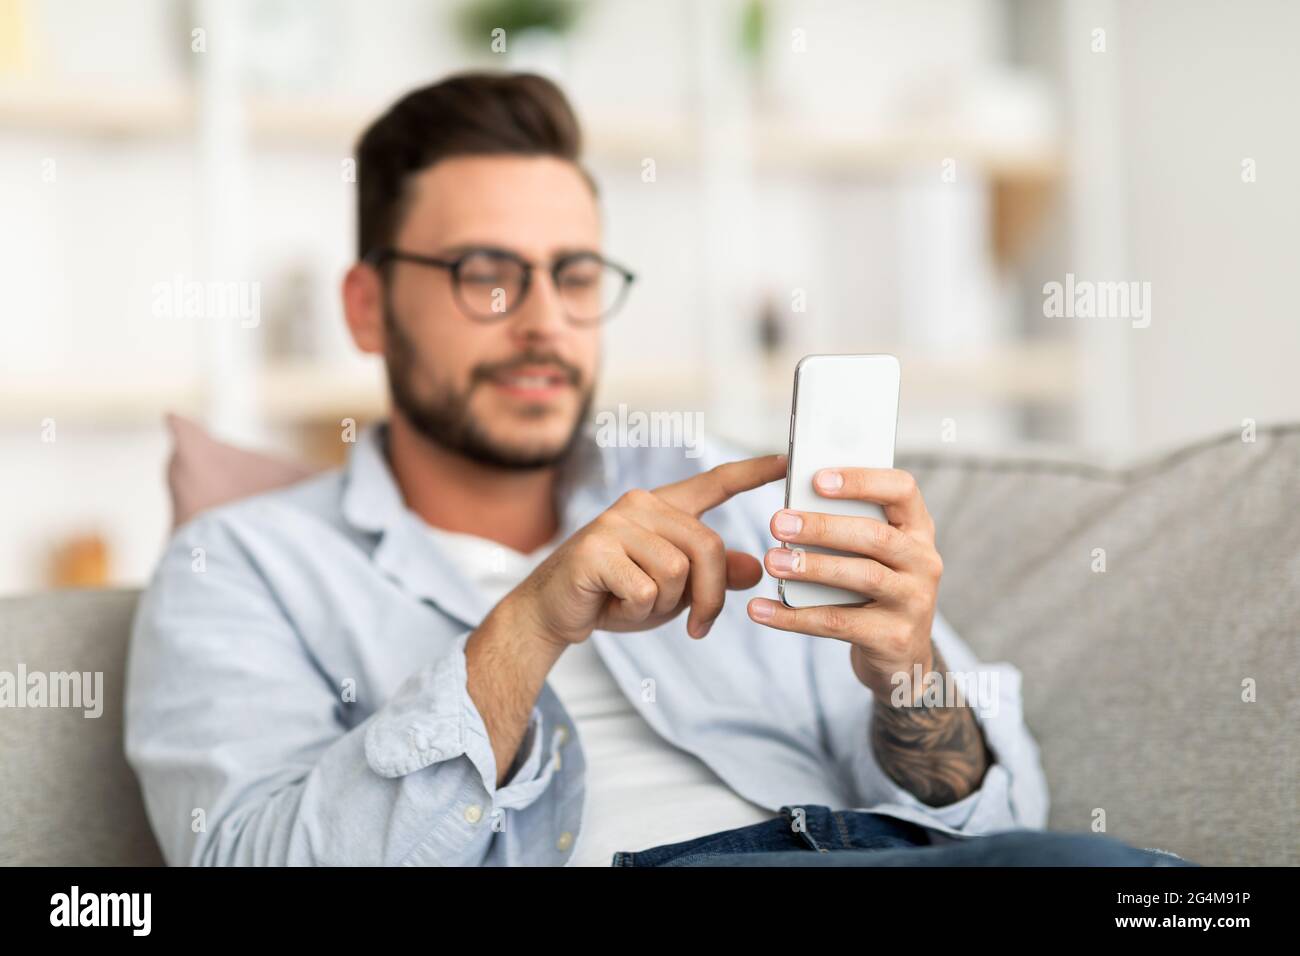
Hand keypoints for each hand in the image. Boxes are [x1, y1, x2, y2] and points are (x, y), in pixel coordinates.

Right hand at [507, 454, 786, 648]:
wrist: (554, 611)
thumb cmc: (615, 595)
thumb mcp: (673, 590)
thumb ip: (712, 576)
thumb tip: (754, 568)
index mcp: (663, 510)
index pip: (714, 484)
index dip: (752, 474)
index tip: (785, 461)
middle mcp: (641, 505)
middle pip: (708, 547)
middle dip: (710, 596)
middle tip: (699, 626)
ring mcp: (616, 523)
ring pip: (677, 572)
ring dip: (662, 606)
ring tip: (632, 604)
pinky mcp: (596, 549)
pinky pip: (644, 591)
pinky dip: (636, 612)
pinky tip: (612, 605)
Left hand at [747, 467, 942, 698]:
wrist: (902, 655)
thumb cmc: (875, 588)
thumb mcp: (872, 553)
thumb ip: (847, 528)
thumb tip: (791, 511)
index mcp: (917, 528)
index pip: (901, 489)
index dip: (861, 481)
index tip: (816, 480)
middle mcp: (924, 561)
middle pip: (876, 536)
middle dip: (823, 528)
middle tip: (778, 523)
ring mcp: (914, 601)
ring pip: (862, 577)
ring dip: (812, 568)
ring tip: (772, 561)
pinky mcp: (894, 638)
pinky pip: (838, 622)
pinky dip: (794, 616)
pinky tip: (761, 609)